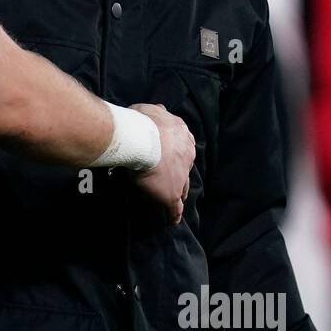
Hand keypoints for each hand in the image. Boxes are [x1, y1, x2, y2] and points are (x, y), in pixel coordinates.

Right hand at [130, 103, 194, 224]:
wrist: (144, 139)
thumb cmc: (144, 123)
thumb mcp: (150, 111)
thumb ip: (156, 113)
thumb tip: (158, 109)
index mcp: (182, 135)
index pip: (182, 147)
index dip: (177, 154)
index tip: (172, 158)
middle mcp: (187, 154)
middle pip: (185, 168)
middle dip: (181, 174)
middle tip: (176, 181)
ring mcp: (181, 176)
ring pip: (182, 187)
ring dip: (179, 193)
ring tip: (177, 200)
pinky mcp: (172, 193)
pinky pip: (174, 206)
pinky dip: (174, 213)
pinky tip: (173, 220)